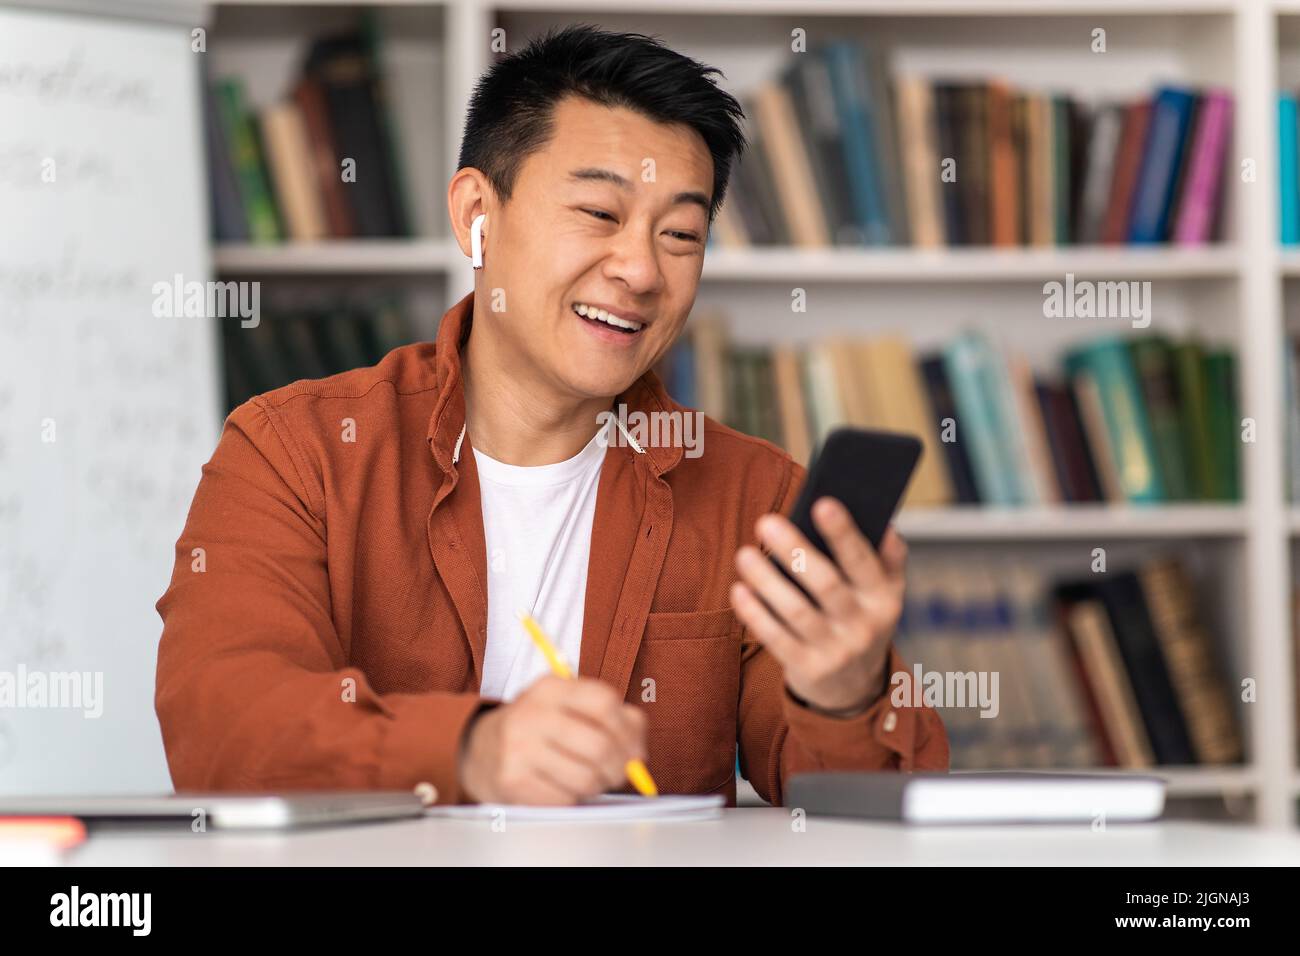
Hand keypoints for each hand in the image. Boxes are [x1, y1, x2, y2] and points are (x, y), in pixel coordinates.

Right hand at [458, 674, 646, 804]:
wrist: (481, 749)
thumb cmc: (539, 727)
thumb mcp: (569, 705)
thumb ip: (613, 716)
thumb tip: (638, 751)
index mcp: (551, 688)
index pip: (604, 702)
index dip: (628, 730)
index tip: (634, 747)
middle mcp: (532, 713)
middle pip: (599, 745)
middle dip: (619, 767)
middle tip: (619, 773)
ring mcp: (519, 748)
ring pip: (585, 777)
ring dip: (598, 785)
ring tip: (592, 779)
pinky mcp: (512, 780)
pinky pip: (564, 798)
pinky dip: (574, 797)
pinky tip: (565, 786)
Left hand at [730, 497, 906, 714]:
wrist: (856, 687)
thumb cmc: (862, 618)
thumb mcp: (885, 592)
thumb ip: (888, 557)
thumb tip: (882, 522)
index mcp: (884, 598)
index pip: (863, 561)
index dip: (844, 533)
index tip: (822, 503)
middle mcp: (864, 625)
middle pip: (826, 584)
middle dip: (795, 551)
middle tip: (765, 522)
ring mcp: (836, 651)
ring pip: (796, 611)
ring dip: (766, 581)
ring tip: (744, 554)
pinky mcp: (808, 669)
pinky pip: (777, 639)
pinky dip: (756, 614)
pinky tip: (739, 590)